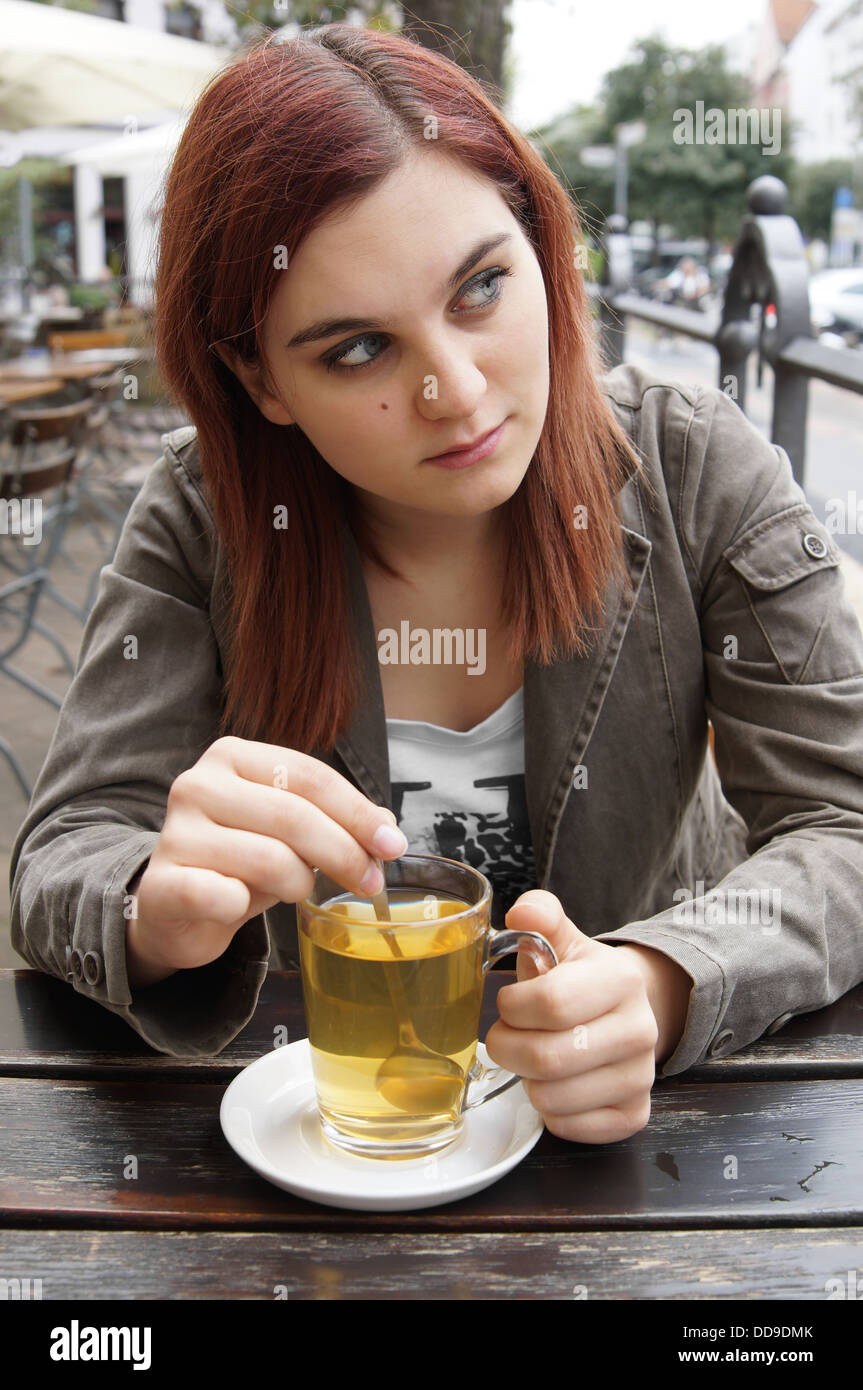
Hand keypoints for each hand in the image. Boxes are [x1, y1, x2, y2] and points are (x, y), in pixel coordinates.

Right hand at [126, 736, 405, 985]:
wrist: (173, 906)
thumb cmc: (239, 860)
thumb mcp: (289, 832)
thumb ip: (335, 821)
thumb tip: (387, 830)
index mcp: (232, 756)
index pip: (309, 777)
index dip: (357, 812)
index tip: (392, 845)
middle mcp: (198, 784)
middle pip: (294, 815)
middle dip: (344, 853)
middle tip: (371, 883)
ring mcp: (175, 832)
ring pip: (269, 859)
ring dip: (299, 884)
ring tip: (298, 891)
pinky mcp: (161, 883)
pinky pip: (222, 895)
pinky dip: (244, 906)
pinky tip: (241, 905)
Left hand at [483, 890, 661, 1143]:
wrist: (625, 1012)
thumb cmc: (578, 978)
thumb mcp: (561, 940)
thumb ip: (540, 916)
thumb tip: (522, 912)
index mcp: (620, 980)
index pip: (550, 1004)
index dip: (512, 1007)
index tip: (509, 1003)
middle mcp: (640, 1030)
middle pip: (547, 1058)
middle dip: (508, 1048)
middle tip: (506, 1037)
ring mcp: (640, 1077)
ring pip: (552, 1098)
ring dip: (527, 1081)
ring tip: (534, 1058)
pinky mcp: (634, 1114)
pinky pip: (570, 1127)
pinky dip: (549, 1112)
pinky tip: (556, 1084)